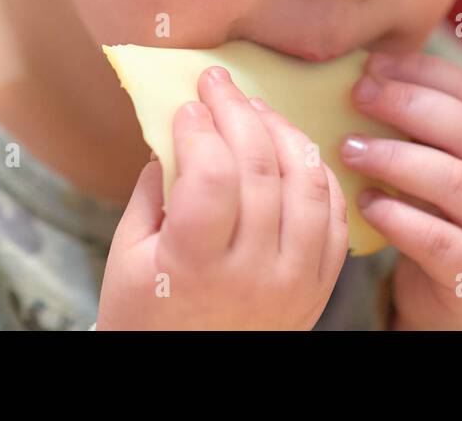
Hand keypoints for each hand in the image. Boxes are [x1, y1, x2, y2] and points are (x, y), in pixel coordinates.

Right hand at [96, 66, 348, 329]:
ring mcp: (295, 281)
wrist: (184, 380)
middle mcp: (253, 274)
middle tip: (218, 81)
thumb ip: (154, 192)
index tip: (186, 105)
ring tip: (256, 108)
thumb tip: (177, 131)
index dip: (200, 129)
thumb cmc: (144, 317)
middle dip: (237, 111)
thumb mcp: (127, 257)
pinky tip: (294, 149)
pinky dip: (319, 175)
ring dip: (283, 133)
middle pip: (260, 169)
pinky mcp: (319, 287)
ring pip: (307, 184)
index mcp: (195, 266)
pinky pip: (333, 216)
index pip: (212, 176)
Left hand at [341, 51, 461, 329]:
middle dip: (409, 107)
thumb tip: (366, 72)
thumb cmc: (445, 215)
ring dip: (397, 160)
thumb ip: (423, 125)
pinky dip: (398, 218)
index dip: (427, 73)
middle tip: (358, 96)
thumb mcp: (446, 164)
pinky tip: (366, 203)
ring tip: (350, 149)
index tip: (373, 64)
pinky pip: (440, 242)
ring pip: (458, 184)